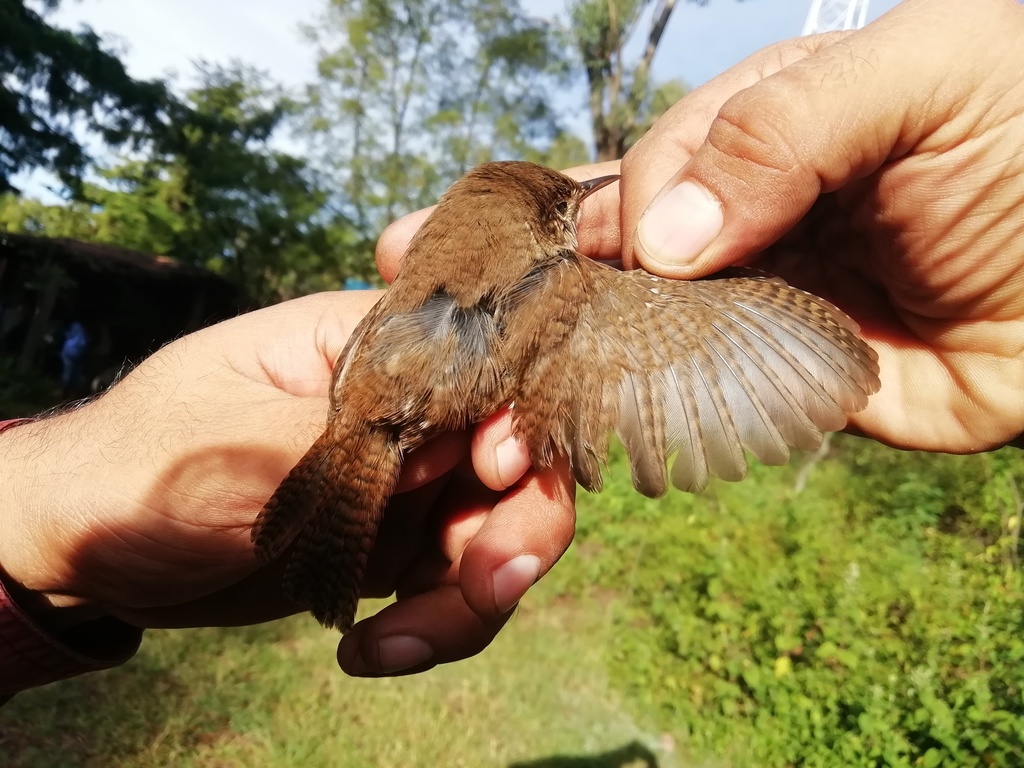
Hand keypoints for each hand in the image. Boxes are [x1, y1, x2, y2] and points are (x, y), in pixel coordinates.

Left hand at [0, 291, 573, 675]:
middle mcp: (403, 411)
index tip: (492, 470)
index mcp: (367, 349)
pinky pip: (452, 586)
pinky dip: (432, 628)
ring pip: (494, 532)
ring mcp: (404, 480)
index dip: (515, 413)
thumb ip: (350, 442)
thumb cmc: (141, 469)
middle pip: (513, 456)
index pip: (479, 361)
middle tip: (490, 587)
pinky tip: (369, 652)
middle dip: (517, 527)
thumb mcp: (234, 447)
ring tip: (394, 647)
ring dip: (469, 600)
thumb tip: (456, 445)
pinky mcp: (395, 542)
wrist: (89, 549)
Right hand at [379, 0, 1023, 453]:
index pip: (628, 173)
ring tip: (477, 403)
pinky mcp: (783, 388)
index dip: (557, 216)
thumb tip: (660, 239)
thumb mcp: (926, 74)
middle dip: (515, 289)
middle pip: (608, 260)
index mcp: (752, 136)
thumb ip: (784, 128)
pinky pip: (696, 403)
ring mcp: (754, 310)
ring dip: (555, 369)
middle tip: (411, 310)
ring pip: (634, 337)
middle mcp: (738, 224)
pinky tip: (558, 437)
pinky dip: (631, 421)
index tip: (479, 254)